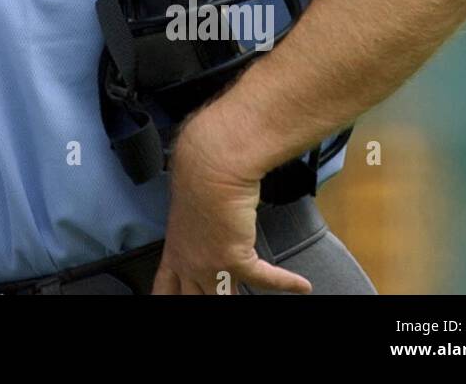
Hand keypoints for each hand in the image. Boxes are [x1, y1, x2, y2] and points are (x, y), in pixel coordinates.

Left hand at [151, 111, 311, 295]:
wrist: (210, 166)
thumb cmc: (197, 175)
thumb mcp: (187, 208)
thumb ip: (193, 227)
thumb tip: (206, 225)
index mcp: (174, 250)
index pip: (164, 286)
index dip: (168, 297)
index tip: (176, 299)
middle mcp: (189, 263)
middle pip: (193, 297)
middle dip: (205, 299)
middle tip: (222, 294)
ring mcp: (210, 266)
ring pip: (224, 297)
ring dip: (239, 295)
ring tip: (254, 296)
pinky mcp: (235, 260)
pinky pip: (265, 280)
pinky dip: (286, 282)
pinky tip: (301, 285)